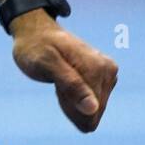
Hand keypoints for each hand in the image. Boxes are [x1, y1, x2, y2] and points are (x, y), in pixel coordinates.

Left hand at [10, 10, 117, 132]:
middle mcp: (108, 70)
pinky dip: (73, 98)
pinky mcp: (104, 77)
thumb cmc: (36, 48)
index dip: (68, 106)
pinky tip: (64, 83)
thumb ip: (70, 85)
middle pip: (93, 111)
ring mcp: (108, 73)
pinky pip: (90, 102)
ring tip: (60, 79)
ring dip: (71, 101)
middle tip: (56, 81)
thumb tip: (93, 108)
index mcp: (97, 68)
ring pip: (91, 109)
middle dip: (70, 104)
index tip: (56, 86)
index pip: (90, 110)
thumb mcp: (45, 64)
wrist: (36, 33)